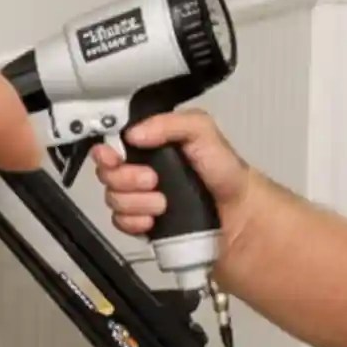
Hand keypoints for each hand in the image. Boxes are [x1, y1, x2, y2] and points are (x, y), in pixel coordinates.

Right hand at [90, 108, 259, 267]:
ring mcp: (140, 198)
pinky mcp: (142, 223)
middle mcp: (141, 170)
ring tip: (163, 203)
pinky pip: (120, 223)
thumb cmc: (225, 173)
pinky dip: (135, 222)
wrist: (240, 216)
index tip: (114, 157)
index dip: (106, 151)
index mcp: (150, 144)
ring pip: (113, 199)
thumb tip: (133, 134)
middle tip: (153, 180)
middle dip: (125, 178)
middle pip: (106, 173)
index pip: (111, 144)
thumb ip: (169, 123)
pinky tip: (153, 220)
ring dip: (136, 202)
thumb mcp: (202, 131)